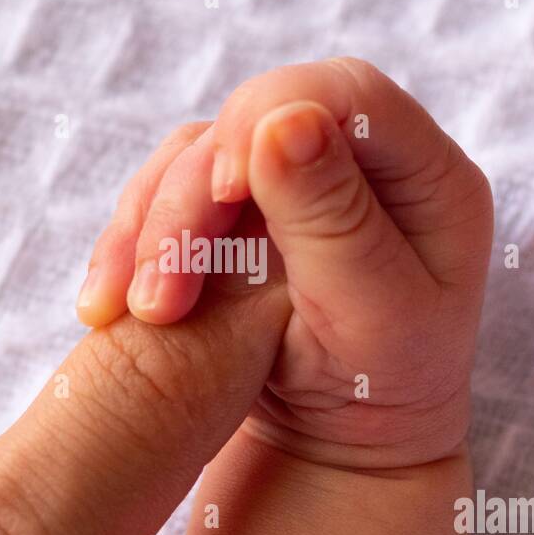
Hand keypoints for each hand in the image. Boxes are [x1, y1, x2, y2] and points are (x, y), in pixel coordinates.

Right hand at [77, 57, 493, 467]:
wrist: (341, 439)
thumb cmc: (381, 386)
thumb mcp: (373, 313)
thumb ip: (334, 218)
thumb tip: (284, 122)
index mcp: (425, 174)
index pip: (349, 95)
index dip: (274, 115)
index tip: (223, 191)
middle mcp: (359, 159)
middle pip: (256, 119)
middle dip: (194, 192)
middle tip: (161, 290)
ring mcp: (294, 177)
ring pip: (199, 152)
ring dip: (152, 225)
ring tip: (131, 312)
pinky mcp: (239, 206)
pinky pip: (169, 192)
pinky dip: (133, 242)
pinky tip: (108, 302)